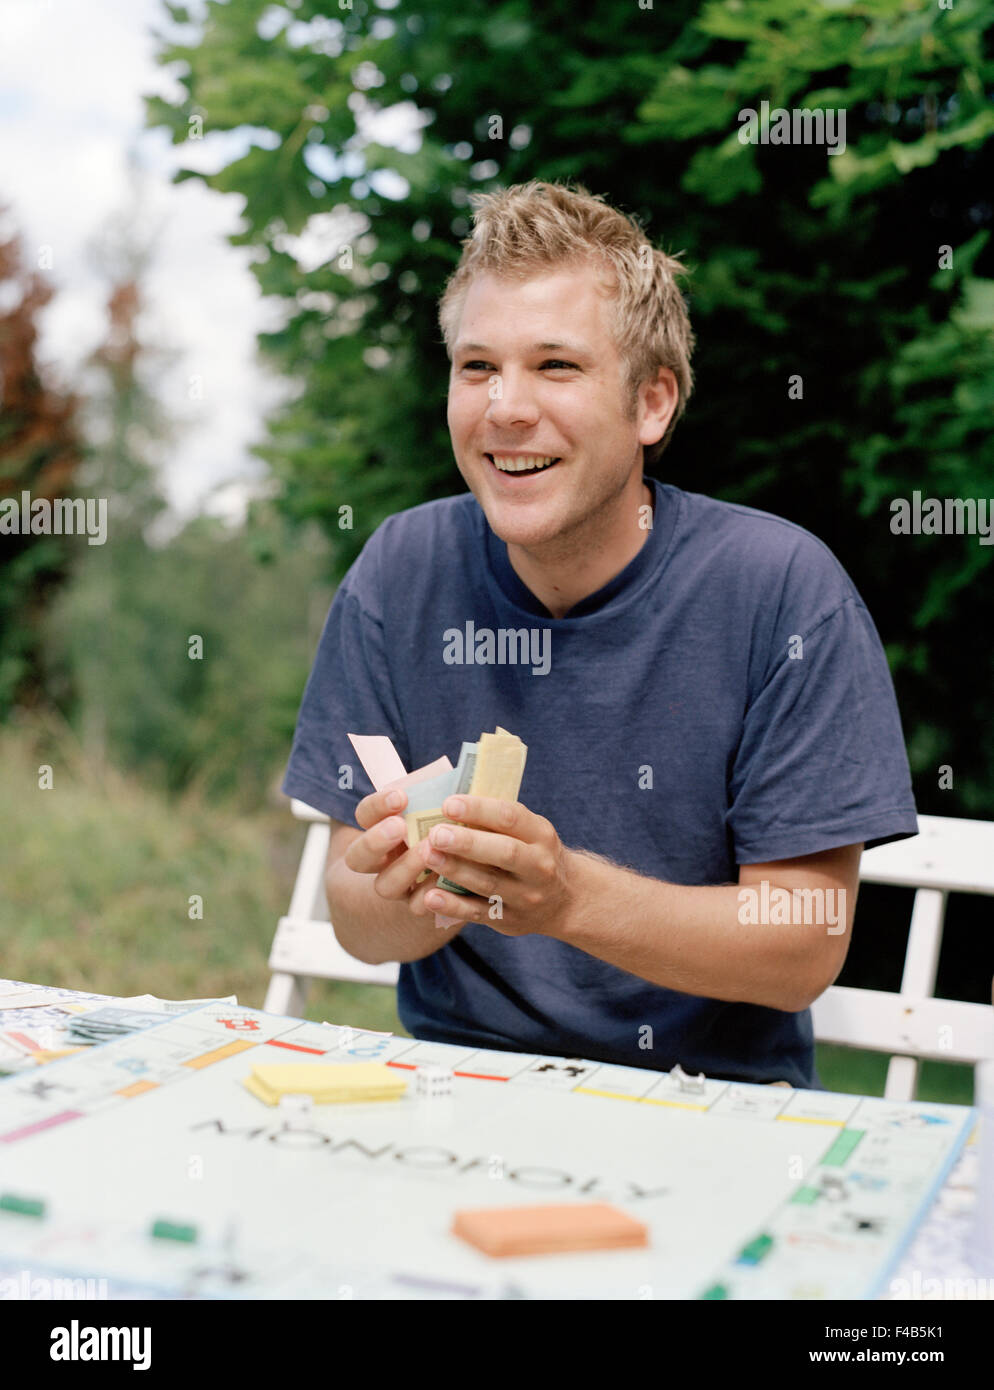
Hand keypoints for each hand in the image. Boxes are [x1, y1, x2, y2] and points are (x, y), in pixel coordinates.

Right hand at [345, 787, 442, 919]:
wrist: (450, 870)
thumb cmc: (446, 822)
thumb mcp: (436, 804)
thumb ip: (436, 792)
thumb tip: (454, 773)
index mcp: (378, 828)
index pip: (365, 815)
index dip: (377, 806)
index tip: (399, 796)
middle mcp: (379, 860)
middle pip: (358, 857)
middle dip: (376, 840)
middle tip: (399, 826)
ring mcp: (397, 885)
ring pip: (385, 886)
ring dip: (405, 868)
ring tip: (428, 851)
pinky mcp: (419, 906)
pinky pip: (417, 907)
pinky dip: (430, 897)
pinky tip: (445, 882)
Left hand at [416, 795, 575, 936]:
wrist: (564, 900)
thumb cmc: (532, 853)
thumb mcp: (530, 832)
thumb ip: (498, 820)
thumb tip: (450, 803)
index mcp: (541, 835)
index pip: (511, 817)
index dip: (479, 810)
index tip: (448, 804)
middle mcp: (539, 866)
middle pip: (504, 853)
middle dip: (467, 843)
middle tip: (436, 834)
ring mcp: (526, 896)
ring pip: (488, 884)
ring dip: (455, 870)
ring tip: (428, 856)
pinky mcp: (510, 920)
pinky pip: (479, 913)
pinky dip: (454, 906)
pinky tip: (431, 897)